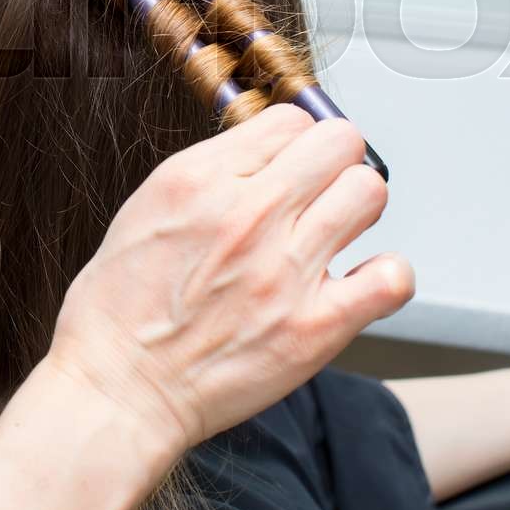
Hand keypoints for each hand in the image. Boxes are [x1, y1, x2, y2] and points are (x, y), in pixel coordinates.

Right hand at [44, 108, 413, 457]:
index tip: (288, 166)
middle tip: (317, 194)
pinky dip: (386, 276)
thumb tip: (263, 153)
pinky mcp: (313, 328)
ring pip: (368, 193)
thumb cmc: (121, 309)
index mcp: (199, 179)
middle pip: (339, 143)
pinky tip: (359, 282)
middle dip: (331, 164)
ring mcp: (284, 271)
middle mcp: (247, 215)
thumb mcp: (147, 208)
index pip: (289, 120)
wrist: (118, 389)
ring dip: (355, 209)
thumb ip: (209, 175)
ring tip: (331, 233)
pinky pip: (391, 279)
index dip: (293, 143)